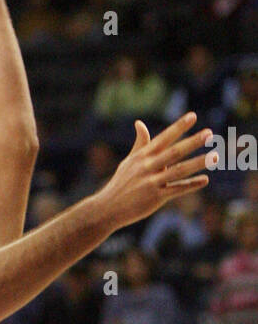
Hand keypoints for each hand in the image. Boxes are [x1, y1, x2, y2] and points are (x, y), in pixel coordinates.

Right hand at [95, 113, 211, 231]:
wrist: (108, 208)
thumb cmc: (121, 183)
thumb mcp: (129, 161)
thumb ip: (140, 143)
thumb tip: (139, 123)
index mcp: (142, 156)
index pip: (163, 138)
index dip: (178, 127)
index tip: (193, 116)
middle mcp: (147, 167)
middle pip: (174, 152)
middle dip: (192, 142)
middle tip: (209, 133)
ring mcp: (151, 182)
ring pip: (179, 171)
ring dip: (198, 163)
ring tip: (215, 156)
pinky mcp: (155, 197)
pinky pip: (177, 190)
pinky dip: (191, 185)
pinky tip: (205, 180)